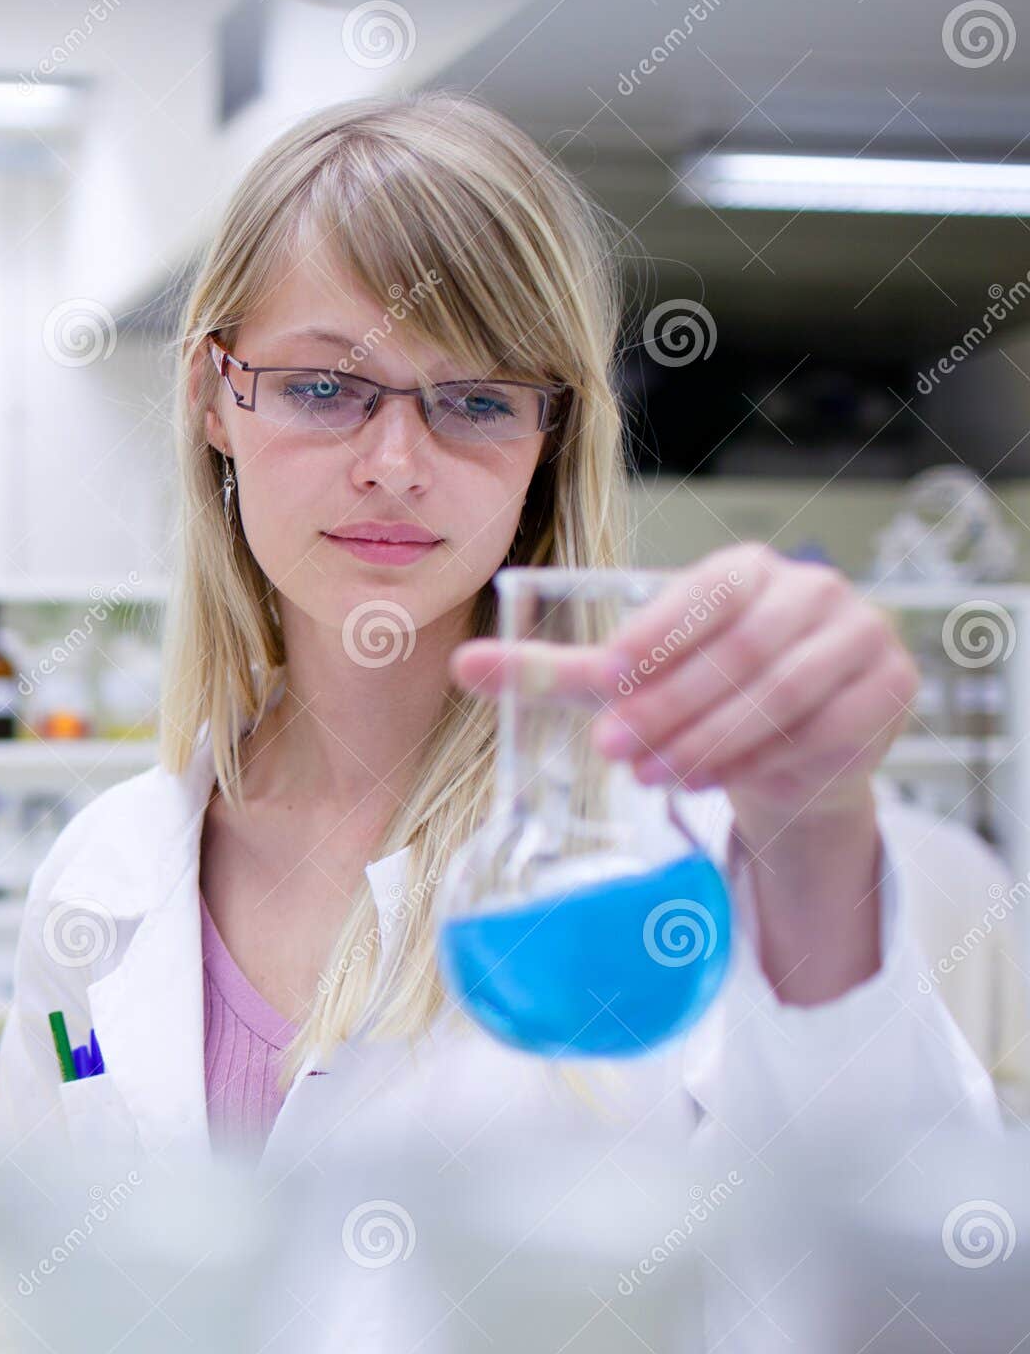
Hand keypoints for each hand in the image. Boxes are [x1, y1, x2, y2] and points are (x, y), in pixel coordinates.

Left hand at [449, 546, 909, 999]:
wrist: (793, 751)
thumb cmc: (701, 699)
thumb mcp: (627, 682)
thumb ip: (554, 673)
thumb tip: (465, 664)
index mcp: (746, 571)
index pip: (703, 594)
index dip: (656, 638)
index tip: (606, 679)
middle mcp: (810, 591)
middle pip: (739, 649)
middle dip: (671, 704)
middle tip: (614, 750)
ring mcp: (860, 637)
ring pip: (781, 692)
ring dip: (708, 739)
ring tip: (650, 774)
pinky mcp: (888, 692)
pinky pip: (825, 730)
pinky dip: (761, 761)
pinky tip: (709, 783)